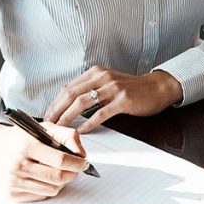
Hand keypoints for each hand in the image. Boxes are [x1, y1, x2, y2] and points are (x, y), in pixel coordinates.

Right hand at [0, 122, 88, 201]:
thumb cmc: (19, 138)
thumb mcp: (42, 128)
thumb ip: (67, 135)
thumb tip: (81, 154)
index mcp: (26, 145)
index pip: (60, 160)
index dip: (77, 163)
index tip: (84, 163)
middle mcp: (18, 164)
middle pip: (58, 178)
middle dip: (73, 174)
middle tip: (76, 169)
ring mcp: (13, 181)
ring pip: (52, 190)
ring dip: (61, 182)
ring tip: (59, 172)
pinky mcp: (11, 193)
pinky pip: (40, 196)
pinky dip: (47, 188)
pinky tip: (43, 178)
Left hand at [43, 65, 183, 132]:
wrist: (156, 88)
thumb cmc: (131, 88)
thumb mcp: (107, 83)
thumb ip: (90, 89)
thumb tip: (69, 104)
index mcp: (95, 72)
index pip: (68, 87)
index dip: (55, 102)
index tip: (48, 114)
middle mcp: (102, 77)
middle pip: (71, 93)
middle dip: (56, 110)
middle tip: (48, 124)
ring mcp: (112, 87)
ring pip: (82, 102)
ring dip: (68, 117)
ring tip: (60, 128)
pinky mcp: (122, 100)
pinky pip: (101, 113)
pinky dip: (89, 123)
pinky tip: (82, 131)